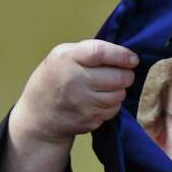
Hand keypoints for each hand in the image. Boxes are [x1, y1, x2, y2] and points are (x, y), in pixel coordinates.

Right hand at [9, 39, 138, 153]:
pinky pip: (113, 110)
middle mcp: (75, 81)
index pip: (101, 53)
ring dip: (119, 90)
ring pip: (119, 95)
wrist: (38, 115)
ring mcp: (82, 103)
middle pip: (117, 77)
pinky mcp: (89, 120)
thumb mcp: (62, 56)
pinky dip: (112, 105)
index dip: (121, 55)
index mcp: (67, 59)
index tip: (133, 59)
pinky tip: (101, 101)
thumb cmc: (54, 79)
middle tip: (124, 74)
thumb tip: (122, 54)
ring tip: (108, 87)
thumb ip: (88, 51)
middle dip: (126, 75)